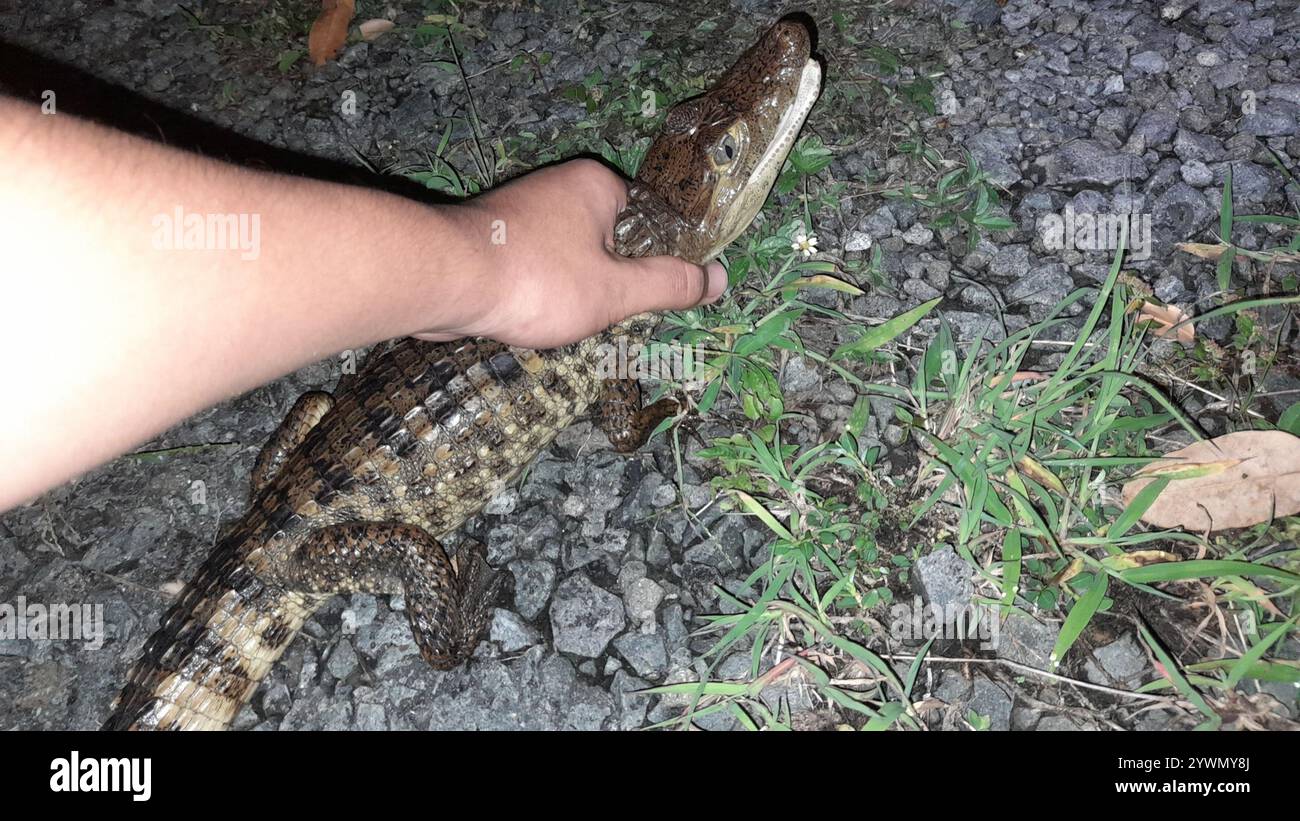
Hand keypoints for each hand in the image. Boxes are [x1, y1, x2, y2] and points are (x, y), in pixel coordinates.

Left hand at [415, 159, 725, 347]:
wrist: (441, 281)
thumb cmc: (537, 281)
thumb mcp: (616, 291)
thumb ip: (669, 285)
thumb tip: (720, 279)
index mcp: (597, 184)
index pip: (649, 218)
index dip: (655, 259)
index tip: (650, 294)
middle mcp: (560, 186)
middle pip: (610, 240)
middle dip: (608, 281)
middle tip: (602, 311)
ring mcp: (522, 210)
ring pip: (570, 257)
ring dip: (571, 291)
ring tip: (560, 315)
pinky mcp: (492, 237)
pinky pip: (535, 266)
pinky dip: (538, 291)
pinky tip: (530, 314)